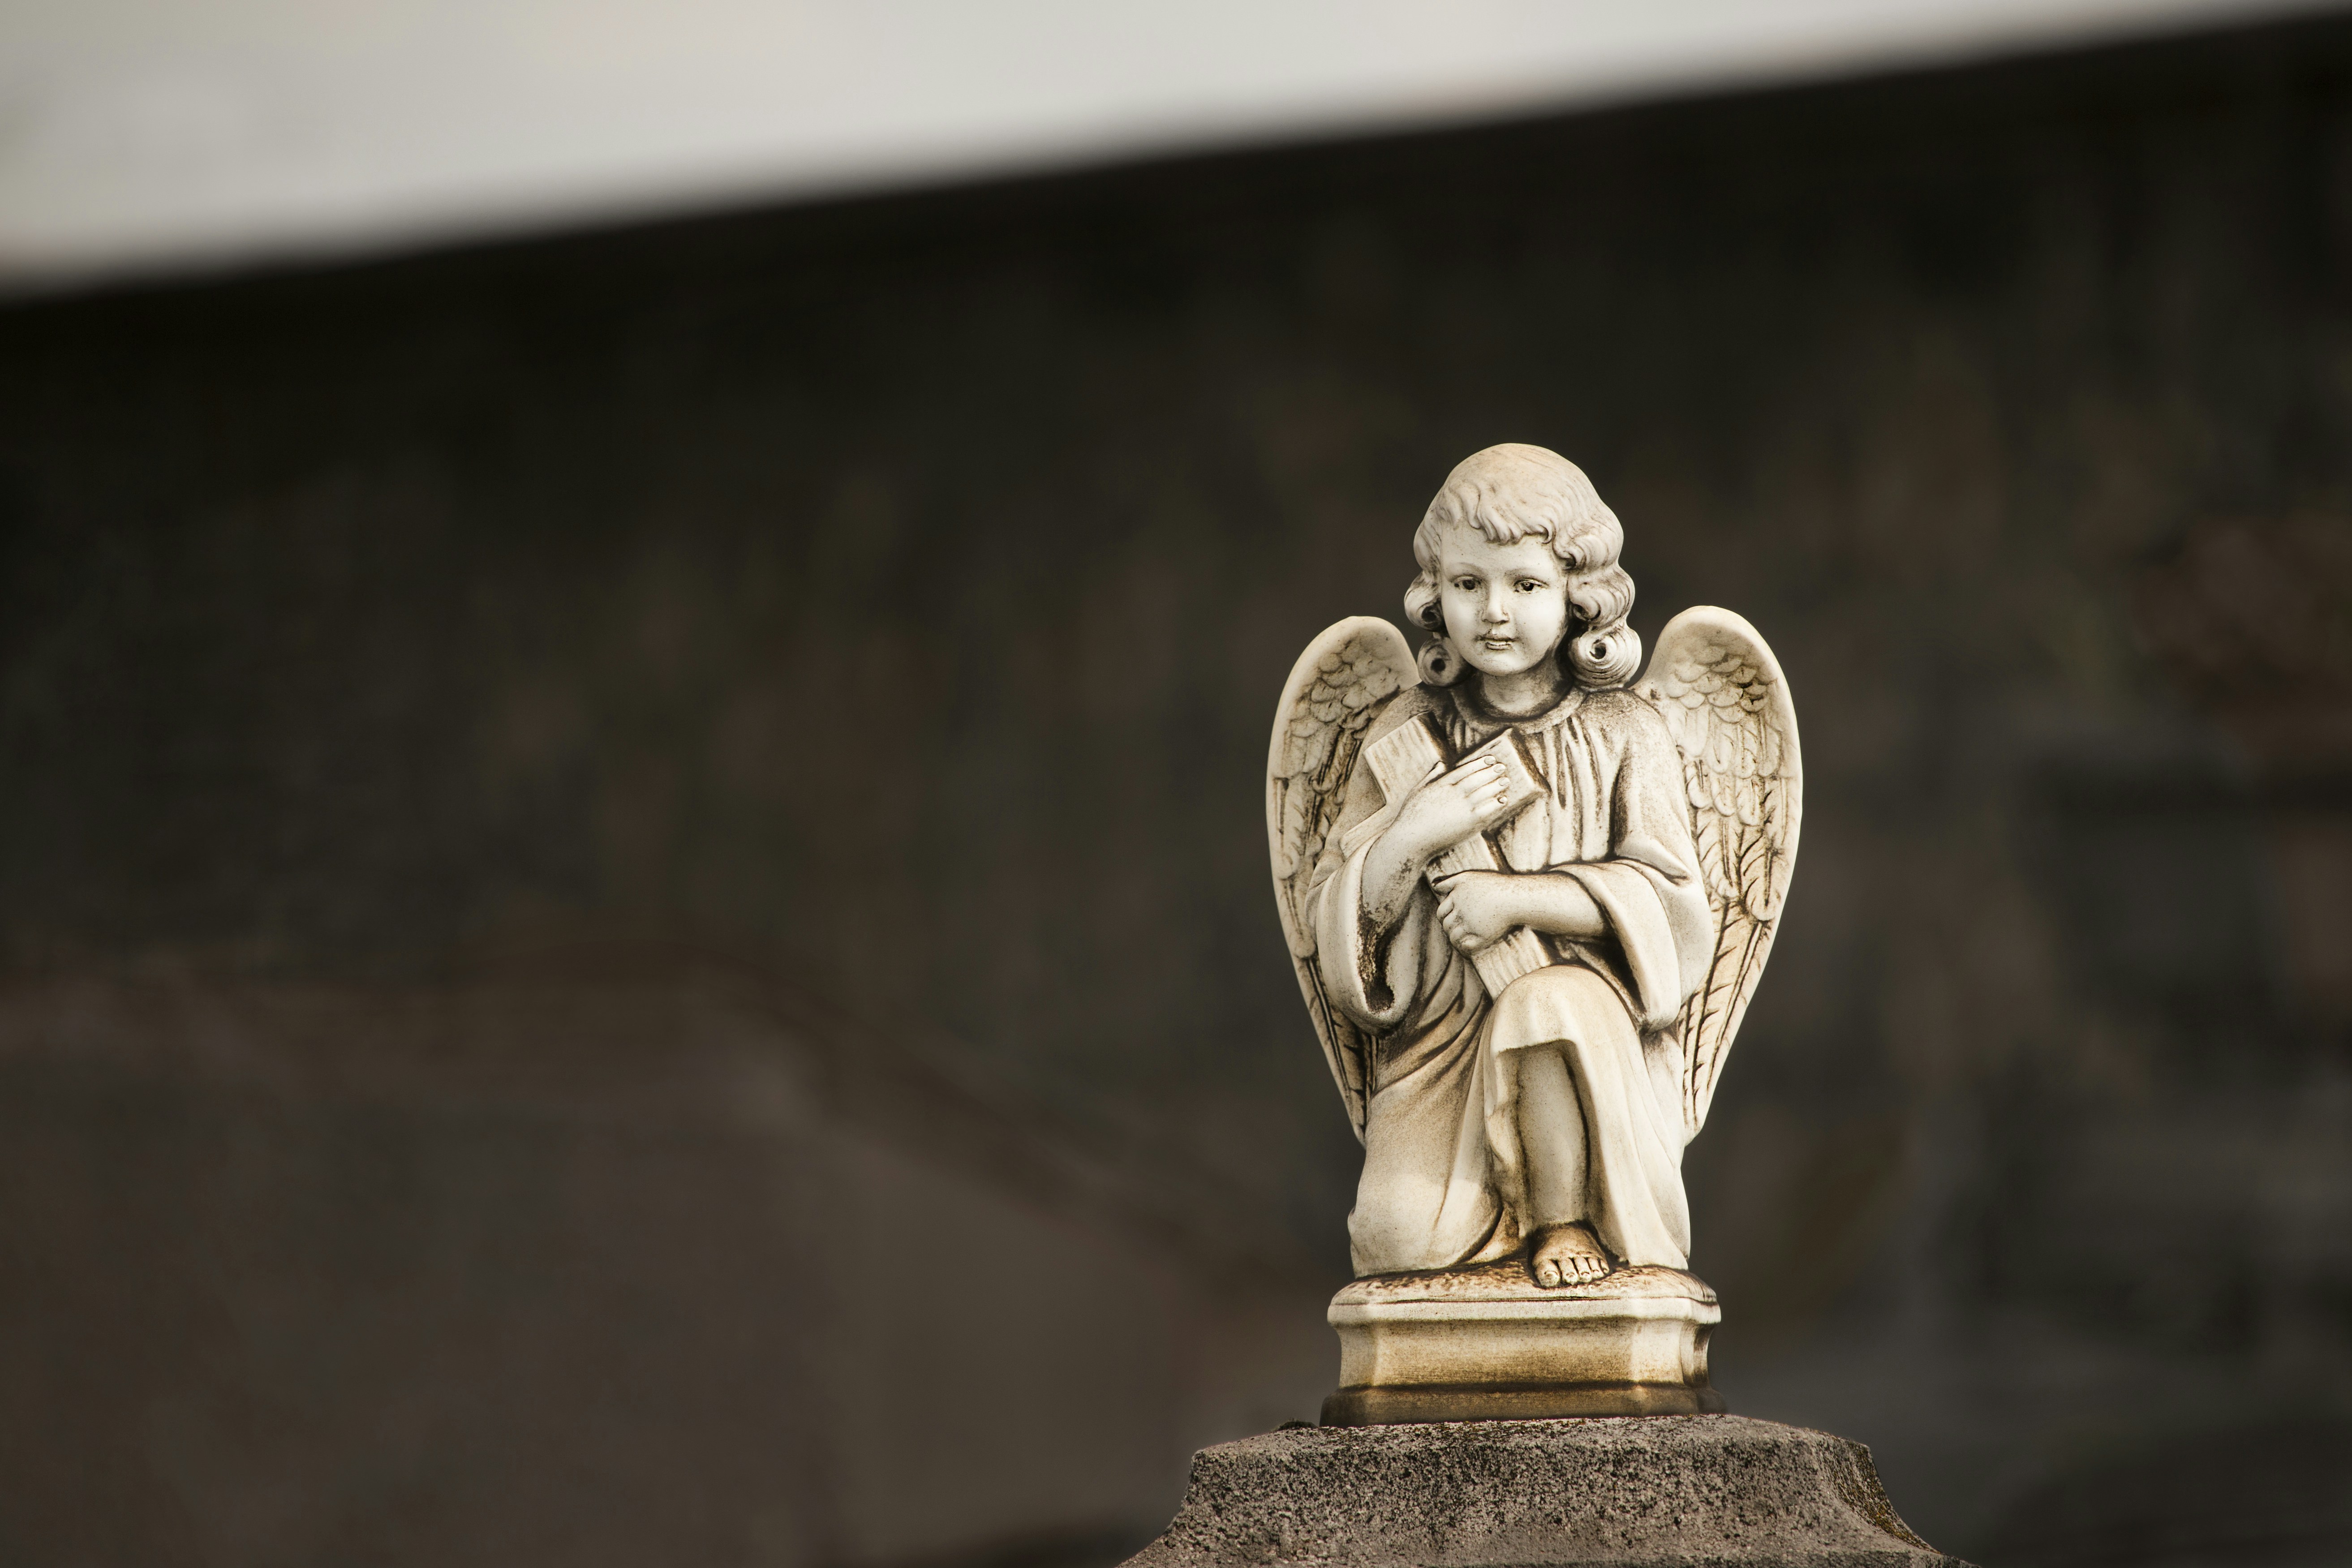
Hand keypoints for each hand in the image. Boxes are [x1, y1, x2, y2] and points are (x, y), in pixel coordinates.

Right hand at [1390, 754, 1512, 861]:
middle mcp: (1454, 794)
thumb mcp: (1418, 791)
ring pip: (1486, 793)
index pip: (1466, 769)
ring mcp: (1463, 808)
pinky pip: (1488, 811)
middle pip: (1478, 779)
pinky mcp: (1469, 823)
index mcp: (1442, 784)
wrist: (1412, 841)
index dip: (1480, 763)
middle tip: (1502, 767)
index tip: (1490, 759)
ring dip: (1497, 786)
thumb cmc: (1412, 816)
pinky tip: (1503, 800)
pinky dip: (1497, 804)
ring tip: (1506, 781)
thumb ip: (1431, 776)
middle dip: (1491, 772)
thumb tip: (1441, 763)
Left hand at [1433, 870, 1525, 951]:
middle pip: (1446, 925)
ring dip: (1454, 939)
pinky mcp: (1482, 936)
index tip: (1449, 919)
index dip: (1443, 917)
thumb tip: (1434, 886)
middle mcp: (1462, 912)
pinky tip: (1466, 947)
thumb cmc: (1492, 885)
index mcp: (1457, 898)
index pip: (1441, 912)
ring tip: (1459, 939)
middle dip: (1448, 928)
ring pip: (1454, 937)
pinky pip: (1467, 946)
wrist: (1514, 897)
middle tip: (1454, 929)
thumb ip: (1449, 882)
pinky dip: (1464, 948)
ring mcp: (1471, 925)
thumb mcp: (1468, 877)